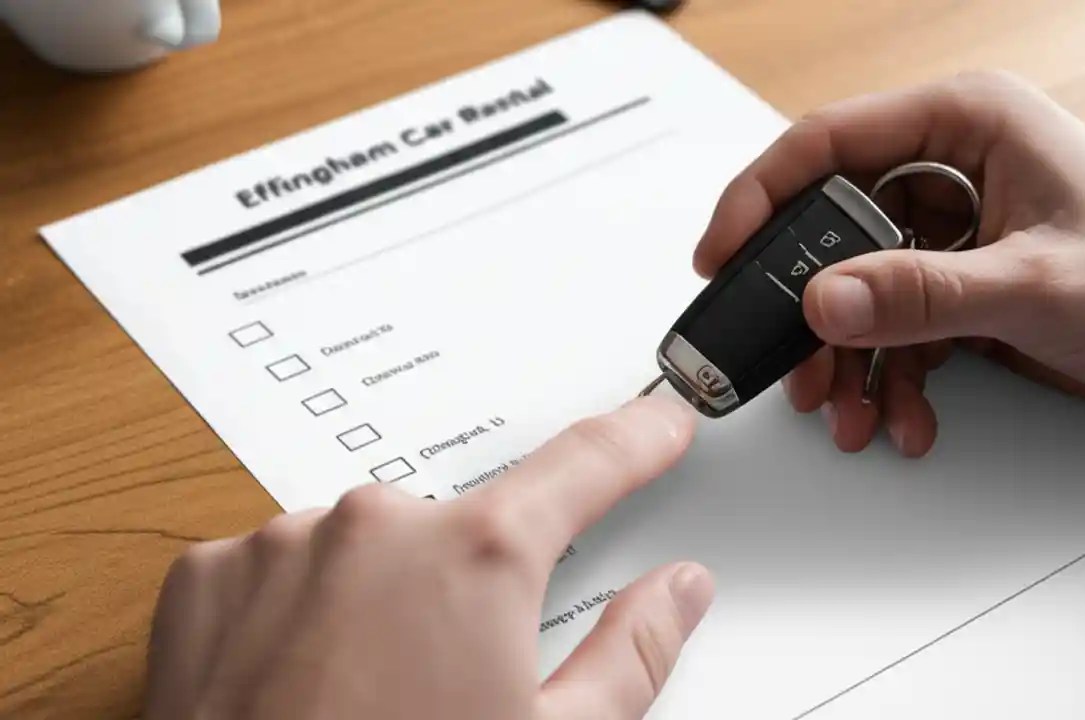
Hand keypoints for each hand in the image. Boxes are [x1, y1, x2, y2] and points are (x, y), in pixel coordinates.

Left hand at [143, 396, 712, 719]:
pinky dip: (301, 612)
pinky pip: (283, 568)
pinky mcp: (210, 575)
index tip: (657, 424)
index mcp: (477, 558)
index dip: (636, 438)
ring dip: (382, 600)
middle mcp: (378, 528)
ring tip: (369, 694)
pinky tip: (304, 682)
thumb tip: (677, 591)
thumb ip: (630, 653)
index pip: (586, 464)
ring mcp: (285, 545)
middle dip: (473, 586)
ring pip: (369, 550)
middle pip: (462, 529)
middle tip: (456, 674)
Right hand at [694, 70, 1084, 456]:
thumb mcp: (1037, 284)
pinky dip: (890, 374)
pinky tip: (903, 412)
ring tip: (850, 410)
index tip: (720, 255)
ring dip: (848, 356)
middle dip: (810, 305)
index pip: (828, 142)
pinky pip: (896, 324)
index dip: (760, 196)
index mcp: (966, 123)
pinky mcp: (963, 281)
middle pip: (832, 225)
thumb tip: (824, 297)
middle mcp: (952, 168)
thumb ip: (924, 293)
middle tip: (791, 360)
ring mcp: (955, 229)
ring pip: (858, 286)